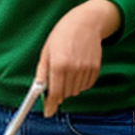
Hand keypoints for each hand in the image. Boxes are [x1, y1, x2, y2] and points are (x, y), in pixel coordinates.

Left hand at [35, 0, 120, 116]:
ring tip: (66, 70)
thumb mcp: (46, 52)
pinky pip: (86, 85)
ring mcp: (86, 69)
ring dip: (69, 87)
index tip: (47, 112)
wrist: (85, 23)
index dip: (50, 103)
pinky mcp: (95, 69)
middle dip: (58, 92)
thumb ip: (42, 73)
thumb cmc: (61, 36)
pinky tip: (76, 70)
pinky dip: (79, 83)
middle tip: (55, 80)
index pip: (55, 92)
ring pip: (76, 91)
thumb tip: (39, 90)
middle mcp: (73, 68)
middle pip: (65, 94)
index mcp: (58, 64)